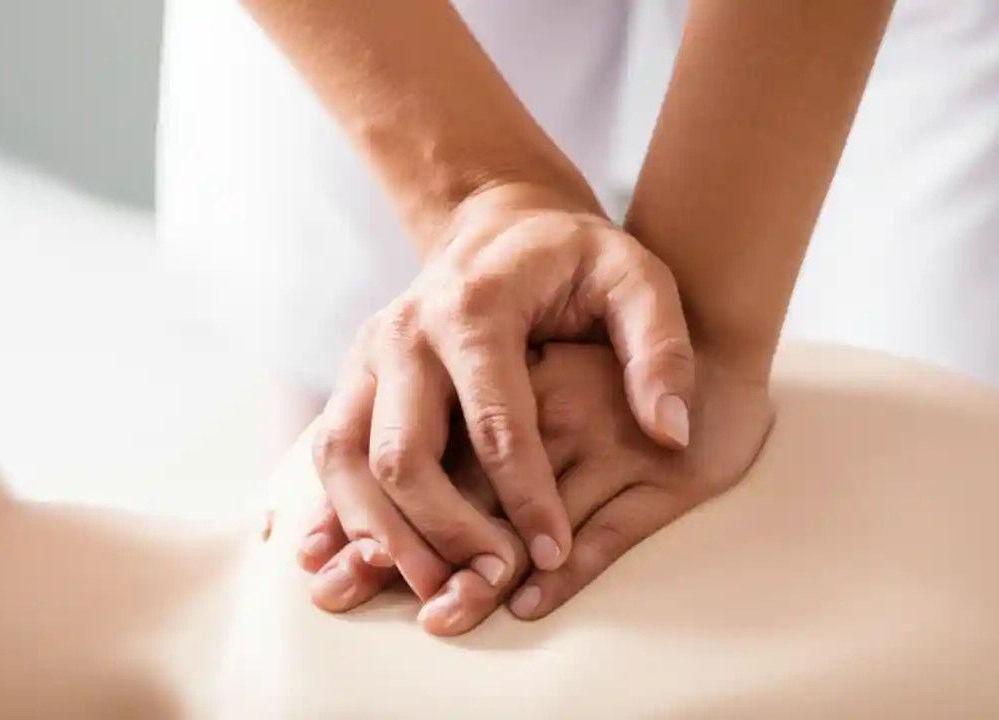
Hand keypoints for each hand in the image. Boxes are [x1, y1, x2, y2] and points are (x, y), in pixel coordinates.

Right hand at [307, 183, 696, 601]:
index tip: (553, 554)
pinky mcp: (352, 379)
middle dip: (442, 531)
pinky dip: (336, 511)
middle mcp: (405, 333)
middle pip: (402, 453)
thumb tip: (671, 433)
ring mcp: (366, 356)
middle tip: (488, 582)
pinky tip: (354, 560)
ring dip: (378, 533)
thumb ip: (660, 348)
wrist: (497, 223)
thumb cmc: (573, 257)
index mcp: (474, 309)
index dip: (525, 497)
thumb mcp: (636, 276)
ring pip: (344, 460)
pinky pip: (327, 453)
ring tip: (431, 587)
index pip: (495, 423)